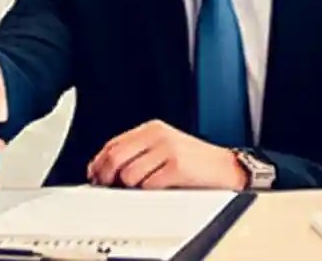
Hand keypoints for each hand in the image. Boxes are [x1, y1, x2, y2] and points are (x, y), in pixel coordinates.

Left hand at [86, 120, 246, 189]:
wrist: (227, 168)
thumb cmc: (195, 162)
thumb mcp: (163, 148)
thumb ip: (137, 152)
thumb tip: (105, 169)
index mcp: (152, 128)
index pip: (113, 143)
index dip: (99, 162)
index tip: (95, 176)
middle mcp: (158, 135)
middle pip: (116, 157)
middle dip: (107, 176)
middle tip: (108, 187)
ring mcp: (168, 150)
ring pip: (130, 174)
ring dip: (132, 187)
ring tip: (146, 187)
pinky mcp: (177, 167)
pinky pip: (149, 185)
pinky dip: (149, 192)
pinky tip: (160, 188)